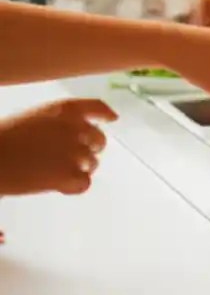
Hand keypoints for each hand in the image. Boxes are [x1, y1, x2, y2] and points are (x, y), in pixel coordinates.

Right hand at [0, 99, 117, 195]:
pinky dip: (72, 187)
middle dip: (88, 149)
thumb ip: (57, 122)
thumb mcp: (31, 120)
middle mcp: (74, 127)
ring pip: (91, 163)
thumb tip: (81, 132)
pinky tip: (55, 186)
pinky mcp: (70, 174)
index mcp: (62, 110)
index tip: (112, 119)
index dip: (104, 113)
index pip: (94, 107)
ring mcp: (75, 151)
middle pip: (98, 140)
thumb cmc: (3, 141)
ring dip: (77, 169)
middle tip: (66, 158)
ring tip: (49, 171)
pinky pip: (84, 183)